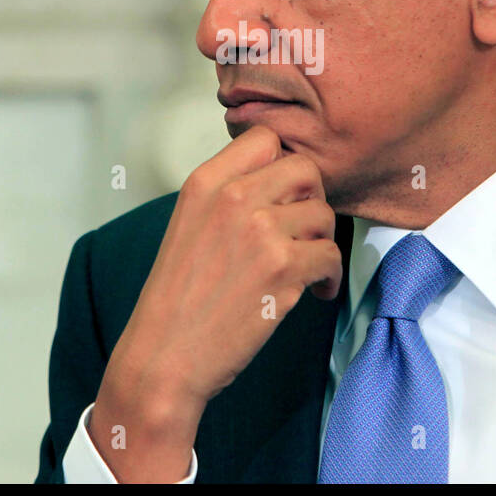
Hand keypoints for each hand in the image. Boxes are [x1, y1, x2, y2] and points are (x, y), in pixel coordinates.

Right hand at [88, 124, 341, 480]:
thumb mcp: (189, 225)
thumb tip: (280, 186)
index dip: (283, 165)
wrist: (164, 357)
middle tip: (303, 230)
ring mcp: (260, 230)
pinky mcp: (283, 268)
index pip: (265, 139)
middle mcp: (233, 197)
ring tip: (307, 267)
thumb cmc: (177, 299)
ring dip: (322, 242)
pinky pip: (331, 256)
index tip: (283, 195)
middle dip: (312, 200)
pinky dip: (330, 277)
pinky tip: (314, 291)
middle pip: (305, 169)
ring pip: (324, 214)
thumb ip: (228, 197)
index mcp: (206, 182)